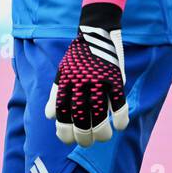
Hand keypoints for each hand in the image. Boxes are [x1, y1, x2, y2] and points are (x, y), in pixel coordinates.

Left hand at [46, 3, 129, 146]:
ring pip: (100, 116)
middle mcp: (80, 84)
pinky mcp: (115, 78)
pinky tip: (120, 126)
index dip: (64, 132)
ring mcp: (98, 82)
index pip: (62, 114)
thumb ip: (56, 93)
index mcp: (66, 83)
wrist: (97, 29)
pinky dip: (120, 118)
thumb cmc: (79, 55)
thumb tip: (50, 116)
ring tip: (104, 138)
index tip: (69, 140)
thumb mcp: (63, 70)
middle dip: (83, 137)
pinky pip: (119, 104)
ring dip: (102, 133)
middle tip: (87, 142)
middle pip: (80, 119)